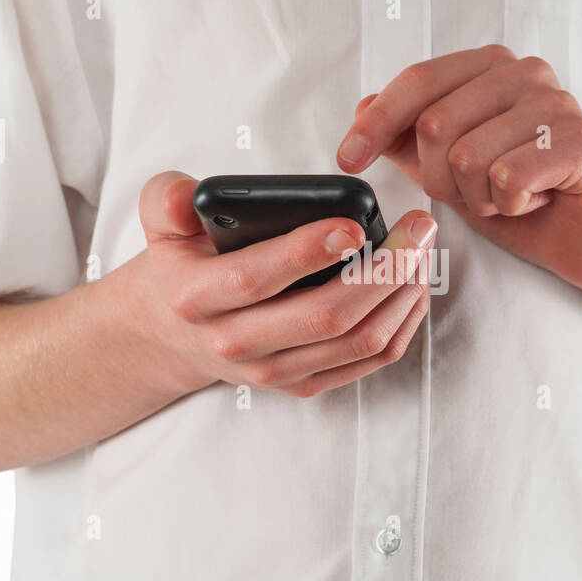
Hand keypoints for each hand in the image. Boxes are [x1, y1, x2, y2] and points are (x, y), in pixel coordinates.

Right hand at [134, 172, 436, 397]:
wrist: (174, 331)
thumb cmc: (183, 260)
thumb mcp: (159, 218)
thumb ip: (166, 197)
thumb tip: (186, 199)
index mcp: (197, 297)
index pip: (257, 278)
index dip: (307, 252)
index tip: (352, 224)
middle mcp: (235, 342)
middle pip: (325, 316)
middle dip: (383, 270)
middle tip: (416, 228)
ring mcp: (274, 371)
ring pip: (358, 341)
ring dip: (402, 295)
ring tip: (422, 249)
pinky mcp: (305, 384)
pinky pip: (370, 359)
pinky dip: (403, 322)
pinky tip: (414, 284)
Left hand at [336, 44, 581, 298]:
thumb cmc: (520, 200)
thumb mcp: (448, 170)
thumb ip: (408, 138)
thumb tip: (362, 107)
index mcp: (491, 67)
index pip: (417, 81)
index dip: (375, 122)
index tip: (347, 159)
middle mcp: (526, 72)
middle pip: (435, 124)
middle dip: (441, 179)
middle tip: (478, 194)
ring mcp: (557, 103)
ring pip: (468, 156)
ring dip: (479, 198)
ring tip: (510, 198)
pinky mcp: (580, 141)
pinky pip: (508, 178)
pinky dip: (510, 206)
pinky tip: (535, 202)